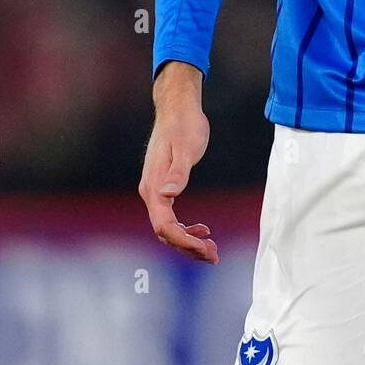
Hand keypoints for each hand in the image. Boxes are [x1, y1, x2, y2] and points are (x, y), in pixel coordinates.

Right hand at [138, 61, 218, 262]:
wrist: (177, 108)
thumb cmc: (184, 125)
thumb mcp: (187, 148)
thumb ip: (178, 173)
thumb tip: (166, 194)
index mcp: (154, 186)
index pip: (165, 226)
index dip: (185, 242)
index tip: (207, 249)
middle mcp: (150, 191)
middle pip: (165, 232)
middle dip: (188, 248)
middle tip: (214, 256)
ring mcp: (154, 190)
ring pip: (167, 227)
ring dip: (187, 241)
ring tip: (211, 249)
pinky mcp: (161, 186)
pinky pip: (170, 216)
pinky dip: (185, 228)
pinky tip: (202, 229)